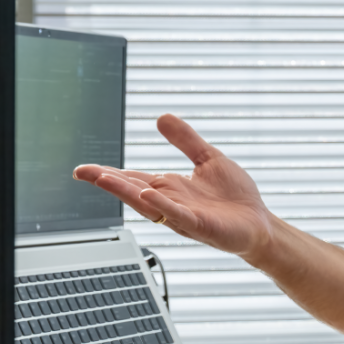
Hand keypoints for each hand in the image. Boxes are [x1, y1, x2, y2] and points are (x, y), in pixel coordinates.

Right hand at [73, 114, 276, 258]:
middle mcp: (171, 202)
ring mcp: (184, 215)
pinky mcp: (201, 226)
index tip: (83, 169)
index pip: (133, 178)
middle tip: (83, 172)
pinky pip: (178, 215)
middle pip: (133, 191)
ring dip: (126, 192)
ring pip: (149, 204)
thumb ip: (186, 141)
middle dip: (108, 182)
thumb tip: (161, 117)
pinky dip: (163, 206)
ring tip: (105, 179)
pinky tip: (148, 195)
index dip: (109, 174)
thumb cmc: (235, 197)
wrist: (261, 224)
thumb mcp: (208, 159)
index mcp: (170, 187)